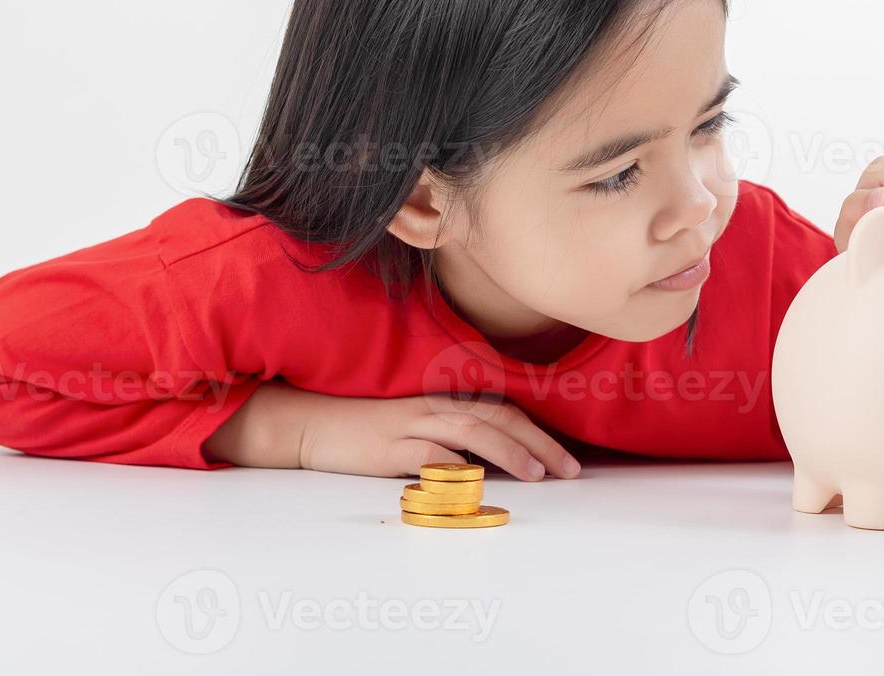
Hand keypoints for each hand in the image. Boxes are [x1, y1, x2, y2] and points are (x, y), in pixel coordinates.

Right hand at [298, 389, 580, 480]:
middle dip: (539, 443)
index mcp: (445, 403)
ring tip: (537, 474)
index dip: (538, 432)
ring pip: (472, 431)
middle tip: (569, 469)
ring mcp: (412, 425)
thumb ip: (453, 441)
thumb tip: (493, 464)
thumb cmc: (367, 431)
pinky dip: (456, 465)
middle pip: (498, 419)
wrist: (314, 425)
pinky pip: (429, 454)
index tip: (566, 458)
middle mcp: (435, 408)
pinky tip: (476, 481)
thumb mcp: (417, 430)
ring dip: (509, 451)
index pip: (502, 412)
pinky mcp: (390, 447)